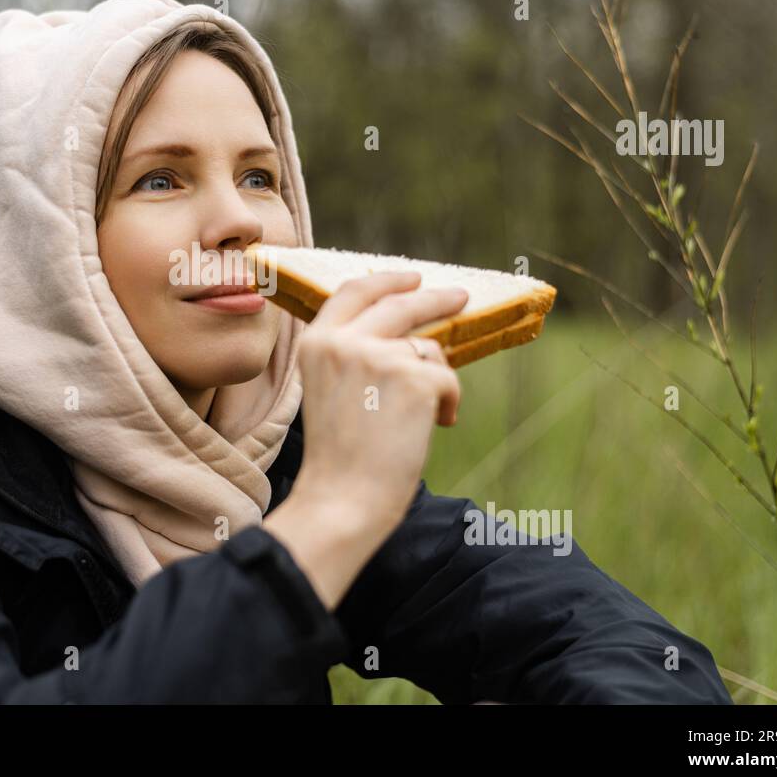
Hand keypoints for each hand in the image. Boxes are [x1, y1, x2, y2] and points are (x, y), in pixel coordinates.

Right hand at [293, 270, 465, 528]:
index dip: (387, 281)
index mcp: (317, 342)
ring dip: (436, 379)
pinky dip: (448, 403)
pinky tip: (435, 426)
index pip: (354, 292)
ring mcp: (379, 355)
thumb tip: (407, 332)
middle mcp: (345, 341)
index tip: (413, 278)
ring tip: (423, 418)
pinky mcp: (415, 376)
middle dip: (435, 299)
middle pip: (400, 304)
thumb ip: (355, 355)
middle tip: (459, 297)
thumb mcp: (331, 389)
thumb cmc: (341, 456)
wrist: (344, 498)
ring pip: (428, 349)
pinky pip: (447, 378)